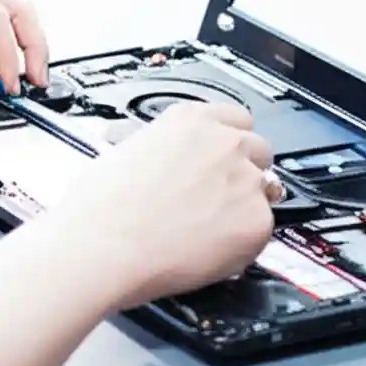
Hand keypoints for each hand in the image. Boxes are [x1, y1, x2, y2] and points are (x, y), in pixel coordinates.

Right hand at [47, 102, 275, 308]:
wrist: (105, 246)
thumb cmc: (102, 207)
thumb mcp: (127, 152)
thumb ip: (167, 151)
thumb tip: (173, 165)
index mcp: (191, 120)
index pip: (236, 118)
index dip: (228, 141)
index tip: (221, 157)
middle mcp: (224, 143)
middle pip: (259, 150)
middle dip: (243, 171)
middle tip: (215, 196)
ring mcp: (246, 181)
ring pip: (264, 191)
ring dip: (243, 206)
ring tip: (206, 228)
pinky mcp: (258, 222)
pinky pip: (262, 229)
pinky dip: (242, 241)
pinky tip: (209, 247)